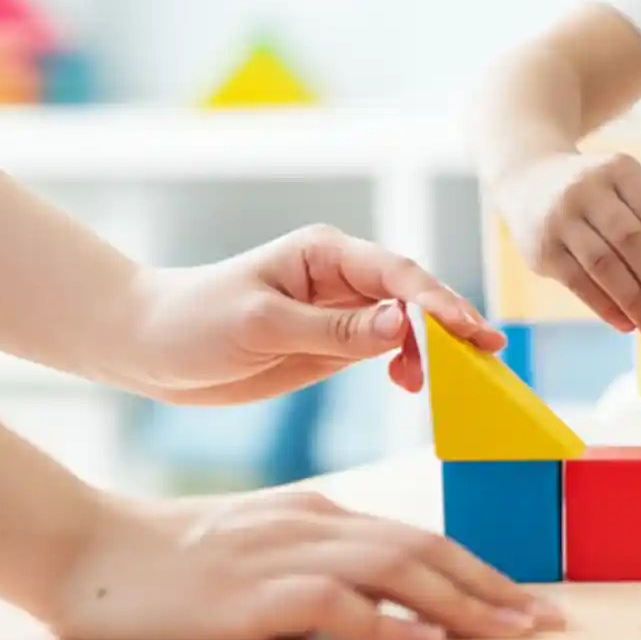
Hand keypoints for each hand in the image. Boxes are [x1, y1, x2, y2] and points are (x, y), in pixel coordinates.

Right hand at [46, 490, 563, 639]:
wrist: (93, 551)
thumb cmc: (180, 560)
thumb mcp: (267, 548)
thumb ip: (326, 564)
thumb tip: (392, 607)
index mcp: (322, 514)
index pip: (419, 538)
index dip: (480, 570)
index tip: (526, 601)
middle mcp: (315, 525)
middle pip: (424, 549)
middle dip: (493, 586)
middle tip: (547, 618)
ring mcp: (285, 554)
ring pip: (396, 569)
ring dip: (463, 602)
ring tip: (513, 629)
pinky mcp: (252, 593)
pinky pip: (336, 604)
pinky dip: (387, 624)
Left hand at [110, 225, 504, 404]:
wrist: (150, 347)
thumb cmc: (194, 321)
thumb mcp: (261, 323)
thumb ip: (332, 328)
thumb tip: (400, 326)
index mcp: (326, 253)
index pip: (396, 274)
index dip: (436, 302)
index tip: (466, 331)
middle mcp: (342, 277)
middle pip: (413, 297)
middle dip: (452, 324)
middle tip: (490, 355)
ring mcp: (342, 312)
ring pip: (408, 326)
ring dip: (436, 349)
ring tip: (460, 380)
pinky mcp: (335, 344)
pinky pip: (389, 351)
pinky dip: (410, 366)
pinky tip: (415, 385)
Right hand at [496, 152, 640, 334]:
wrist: (528, 179)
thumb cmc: (593, 193)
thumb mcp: (622, 188)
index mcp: (618, 170)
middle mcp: (587, 190)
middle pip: (630, 241)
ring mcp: (560, 219)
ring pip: (604, 265)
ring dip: (633, 300)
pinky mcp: (542, 250)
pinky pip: (579, 284)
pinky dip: (605, 307)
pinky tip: (625, 323)